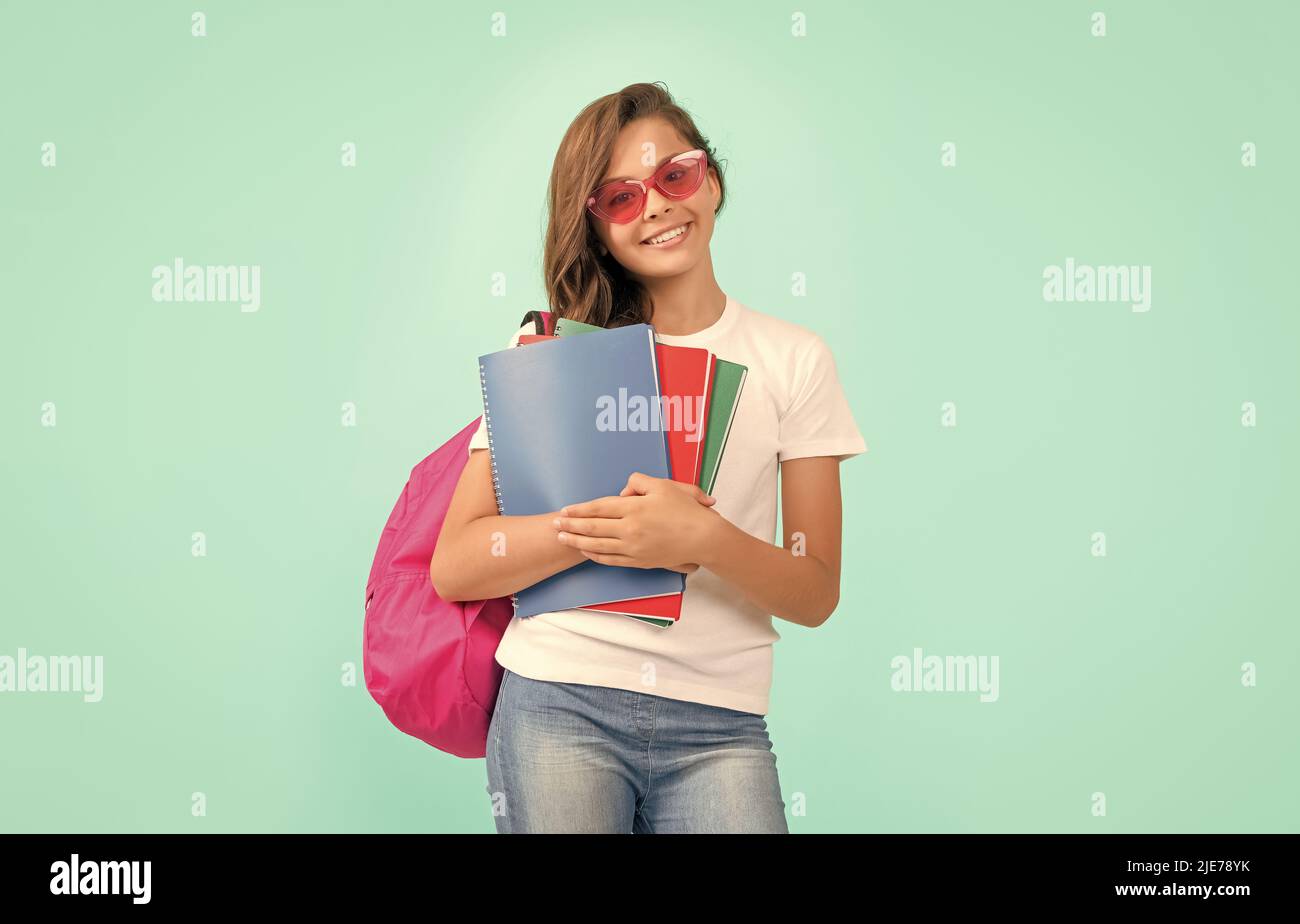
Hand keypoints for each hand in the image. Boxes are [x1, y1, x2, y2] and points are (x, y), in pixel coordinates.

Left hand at [553, 472, 721, 571]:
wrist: (703, 538)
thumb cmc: (685, 510)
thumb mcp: (663, 485)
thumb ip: (638, 482)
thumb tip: (622, 492)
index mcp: (634, 509)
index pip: (598, 508)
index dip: (579, 510)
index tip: (565, 511)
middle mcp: (630, 530)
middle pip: (593, 529)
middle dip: (571, 527)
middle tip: (554, 525)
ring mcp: (633, 548)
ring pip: (598, 547)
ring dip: (577, 543)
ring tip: (563, 539)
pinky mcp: (639, 561)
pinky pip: (611, 560)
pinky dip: (596, 556)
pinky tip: (587, 552)